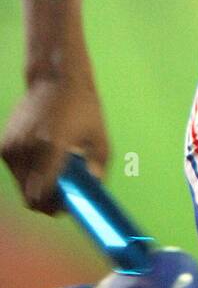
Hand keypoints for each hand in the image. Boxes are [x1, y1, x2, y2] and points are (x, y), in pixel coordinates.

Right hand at [1, 76, 108, 214]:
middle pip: (29, 197)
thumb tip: (91, 194)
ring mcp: (11, 148)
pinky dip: (30, 175)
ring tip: (58, 171)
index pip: (41, 195)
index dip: (53, 207)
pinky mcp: (4, 147)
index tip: (67, 206)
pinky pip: (17, 174)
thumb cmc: (82, 107)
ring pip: (22, 187)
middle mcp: (25, 148)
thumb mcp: (99, 137)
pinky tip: (46, 161)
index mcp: (50, 146)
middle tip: (66, 193)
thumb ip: (97, 169)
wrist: (54, 79)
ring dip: (38, 187)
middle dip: (48, 201)